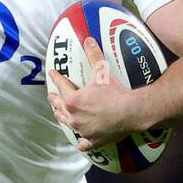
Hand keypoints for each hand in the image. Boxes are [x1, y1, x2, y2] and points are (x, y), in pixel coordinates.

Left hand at [47, 36, 144, 151]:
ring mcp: (82, 130)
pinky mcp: (92, 140)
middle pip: (60, 108)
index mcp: (73, 100)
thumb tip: (88, 40)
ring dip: (61, 118)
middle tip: (51, 96)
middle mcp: (74, 117)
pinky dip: (81, 141)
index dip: (56, 78)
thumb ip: (93, 55)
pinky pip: (83, 143)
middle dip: (54, 100)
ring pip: (67, 124)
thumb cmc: (115, 93)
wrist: (131, 112)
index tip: (52, 74)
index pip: (61, 86)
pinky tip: (81, 140)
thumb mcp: (102, 72)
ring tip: (58, 114)